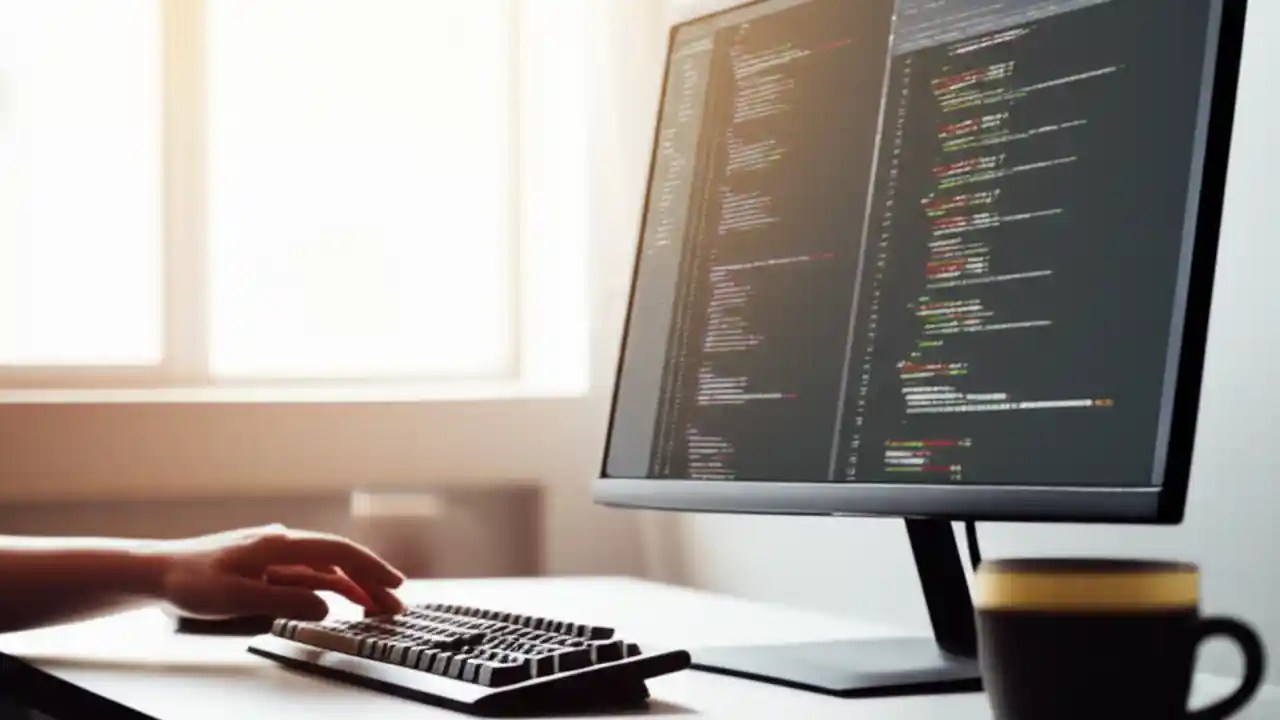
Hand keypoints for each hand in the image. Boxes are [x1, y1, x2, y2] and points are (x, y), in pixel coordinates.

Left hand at [156, 525, 405, 621]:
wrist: (157, 572)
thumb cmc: (189, 581)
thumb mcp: (235, 597)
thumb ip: (283, 601)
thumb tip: (325, 605)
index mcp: (279, 545)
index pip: (339, 551)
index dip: (371, 567)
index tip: (395, 584)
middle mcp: (283, 545)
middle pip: (339, 560)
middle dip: (371, 581)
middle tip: (396, 605)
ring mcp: (276, 556)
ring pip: (326, 570)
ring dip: (354, 587)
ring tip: (377, 608)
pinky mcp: (268, 568)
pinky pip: (309, 576)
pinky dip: (331, 588)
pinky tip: (342, 601)